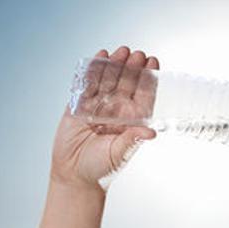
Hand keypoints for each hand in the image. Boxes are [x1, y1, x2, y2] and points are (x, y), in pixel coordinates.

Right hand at [50, 46, 159, 191]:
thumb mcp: (120, 153)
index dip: (148, 78)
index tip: (153, 62)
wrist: (74, 175)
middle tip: (138, 54)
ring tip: (121, 51)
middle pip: (126, 83)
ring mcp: (98, 105)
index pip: (143, 94)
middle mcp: (117, 110)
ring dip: (115, 65)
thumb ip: (133, 140)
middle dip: (133, 68)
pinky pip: (87, 84)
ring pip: (108, 80)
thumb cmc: (101, 168)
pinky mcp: (79, 105)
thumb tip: (152, 132)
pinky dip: (93, 70)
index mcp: (131, 120)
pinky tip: (100, 56)